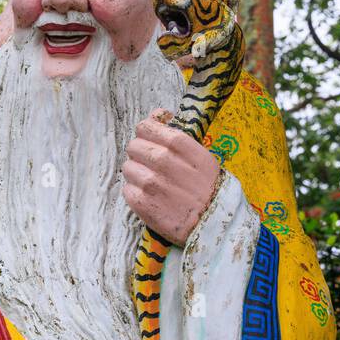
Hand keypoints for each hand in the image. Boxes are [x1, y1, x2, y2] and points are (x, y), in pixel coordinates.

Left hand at [122, 111, 220, 245]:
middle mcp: (163, 160)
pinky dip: (135, 193)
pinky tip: (151, 198)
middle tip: (152, 167)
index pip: (145, 126)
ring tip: (153, 185)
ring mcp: (150, 182)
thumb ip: (176, 136)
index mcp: (179, 144)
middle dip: (140, 154)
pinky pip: (127, 189)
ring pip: (127, 167)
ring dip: (137, 174)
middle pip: (133, 146)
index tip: (152, 141)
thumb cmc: (208, 188)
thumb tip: (155, 116)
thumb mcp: (201, 155)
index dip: (145, 133)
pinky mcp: (141, 203)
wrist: (213, 223)